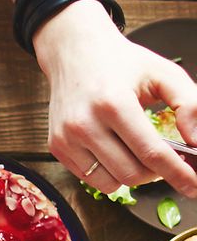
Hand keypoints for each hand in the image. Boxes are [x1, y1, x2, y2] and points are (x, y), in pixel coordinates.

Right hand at [33, 0, 196, 196]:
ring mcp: (66, 139)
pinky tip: (116, 152)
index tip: (193, 186)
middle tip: (167, 160)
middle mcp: (84, 124)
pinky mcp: (56, 147)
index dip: (177, 173)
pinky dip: (111, 172)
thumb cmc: (122, 64)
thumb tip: (196, 140)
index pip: (151, 153)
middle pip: (132, 173)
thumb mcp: (163, 73)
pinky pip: (92, 178)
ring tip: (140, 154)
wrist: (75, 54)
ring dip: (133, 175)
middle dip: (157, 173)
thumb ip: (189, 103)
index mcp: (114, 104)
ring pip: (112, 182)